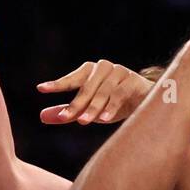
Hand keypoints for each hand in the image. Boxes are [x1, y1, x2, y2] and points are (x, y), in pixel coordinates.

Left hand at [37, 60, 154, 124]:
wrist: (149, 105)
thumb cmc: (115, 105)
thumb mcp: (90, 109)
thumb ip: (68, 112)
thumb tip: (42, 117)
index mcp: (91, 72)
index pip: (73, 78)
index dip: (58, 84)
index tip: (41, 89)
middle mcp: (104, 68)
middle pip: (87, 87)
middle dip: (76, 104)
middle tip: (65, 118)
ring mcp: (120, 72)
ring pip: (103, 91)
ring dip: (93, 107)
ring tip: (83, 122)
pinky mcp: (134, 80)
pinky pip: (120, 93)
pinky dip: (111, 106)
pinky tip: (105, 119)